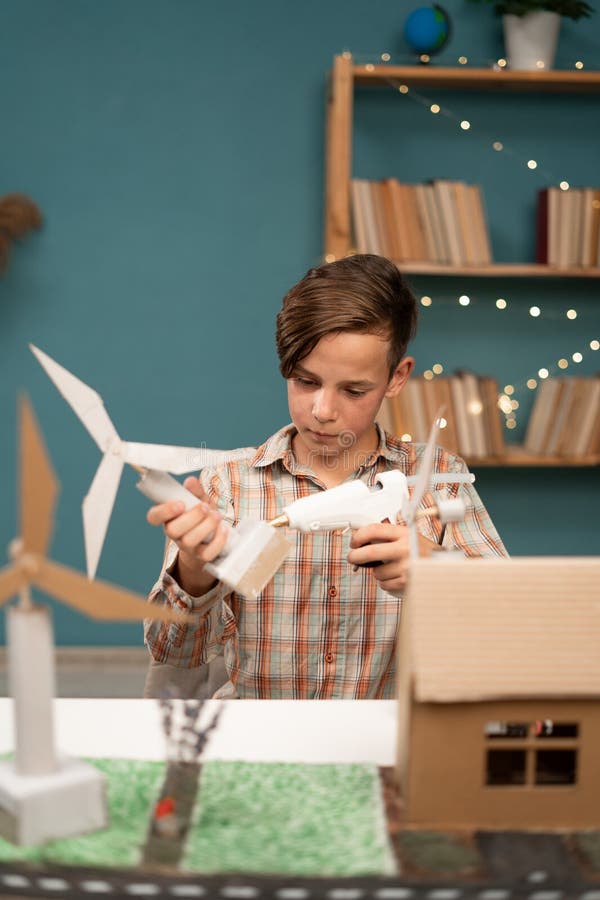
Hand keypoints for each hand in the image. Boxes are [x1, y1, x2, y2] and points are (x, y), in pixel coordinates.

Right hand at [146, 476, 228, 594]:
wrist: (210, 537)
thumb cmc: (201, 515)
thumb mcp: (198, 499)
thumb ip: (194, 490)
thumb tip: (190, 481)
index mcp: (168, 517)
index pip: (153, 517)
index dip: (164, 511)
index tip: (180, 504)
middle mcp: (174, 533)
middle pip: (172, 530)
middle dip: (191, 517)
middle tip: (204, 506)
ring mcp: (187, 547)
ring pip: (189, 541)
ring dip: (205, 526)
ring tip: (216, 515)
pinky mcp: (201, 556)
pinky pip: (207, 553)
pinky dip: (217, 541)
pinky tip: (223, 529)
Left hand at [347, 523, 439, 595]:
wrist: (443, 567)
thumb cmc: (422, 552)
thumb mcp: (408, 536)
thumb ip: (388, 537)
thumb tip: (361, 542)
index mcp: (404, 534)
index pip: (374, 529)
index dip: (358, 536)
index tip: (353, 542)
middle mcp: (405, 548)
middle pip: (370, 552)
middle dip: (355, 556)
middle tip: (352, 558)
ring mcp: (406, 566)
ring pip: (376, 571)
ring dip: (377, 572)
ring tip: (388, 568)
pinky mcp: (406, 582)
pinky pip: (384, 584)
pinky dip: (385, 582)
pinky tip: (394, 577)